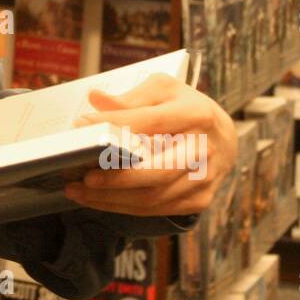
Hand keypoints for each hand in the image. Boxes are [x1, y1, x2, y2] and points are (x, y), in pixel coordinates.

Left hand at [64, 73, 236, 217]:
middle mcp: (204, 149)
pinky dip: (122, 206)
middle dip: (116, 177)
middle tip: (82, 175)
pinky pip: (156, 209)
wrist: (222, 137)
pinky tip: (96, 199)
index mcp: (196, 114)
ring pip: (154, 196)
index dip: (115, 124)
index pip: (151, 122)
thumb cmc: (183, 108)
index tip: (81, 126)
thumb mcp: (162, 90)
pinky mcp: (199, 200)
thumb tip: (95, 98)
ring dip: (111, 197)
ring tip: (77, 190)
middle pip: (158, 170)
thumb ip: (130, 97)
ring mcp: (204, 178)